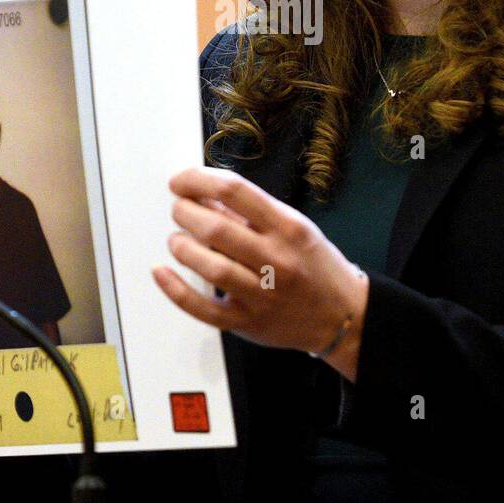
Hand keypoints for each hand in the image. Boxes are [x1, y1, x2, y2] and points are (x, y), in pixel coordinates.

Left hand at [152, 167, 368, 372]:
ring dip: (181, 247)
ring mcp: (261, 294)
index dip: (198, 180)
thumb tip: (205, 195)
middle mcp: (276, 259)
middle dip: (185, 213)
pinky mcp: (247, 321)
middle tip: (178, 210)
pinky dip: (176, 290)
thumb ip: (252, 213)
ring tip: (176, 239)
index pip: (235, 191)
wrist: (342, 315)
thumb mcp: (295, 227)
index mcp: (288, 227)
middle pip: (216, 229)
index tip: (180, 181)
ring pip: (210, 267)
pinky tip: (161, 272)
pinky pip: (204, 308)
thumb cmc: (316, 265)